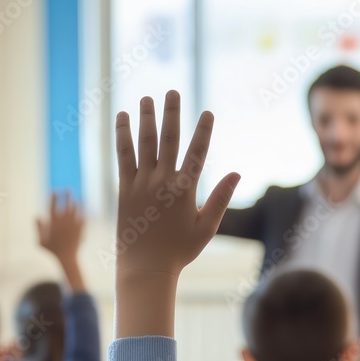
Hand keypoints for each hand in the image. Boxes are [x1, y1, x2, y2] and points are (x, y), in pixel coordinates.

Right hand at [38, 192, 85, 291]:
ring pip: (75, 208)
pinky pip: (82, 215)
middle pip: (66, 203)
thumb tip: (37, 216)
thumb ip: (38, 228)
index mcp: (53, 222)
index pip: (53, 205)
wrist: (67, 257)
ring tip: (75, 199)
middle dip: (66, 195)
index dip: (53, 196)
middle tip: (67, 189)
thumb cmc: (52, 250)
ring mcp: (73, 223)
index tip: (54, 191)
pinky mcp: (81, 227)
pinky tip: (82, 209)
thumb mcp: (40, 241)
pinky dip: (82, 211)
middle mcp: (64, 220)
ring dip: (75, 202)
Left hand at [114, 92, 239, 337]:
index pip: (197, 153)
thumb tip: (237, 173)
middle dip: (171, 113)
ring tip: (146, 98)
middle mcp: (162, 183)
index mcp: (184, 191)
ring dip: (145, 118)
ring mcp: (141, 184)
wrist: (145, 269)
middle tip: (172, 91)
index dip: (203, 131)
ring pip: (144, 144)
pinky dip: (122, 136)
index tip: (208, 113)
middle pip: (168, 140)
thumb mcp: (205, 228)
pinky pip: (123, 157)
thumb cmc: (178, 252)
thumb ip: (220, 199)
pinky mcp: (124, 190)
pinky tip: (122, 118)